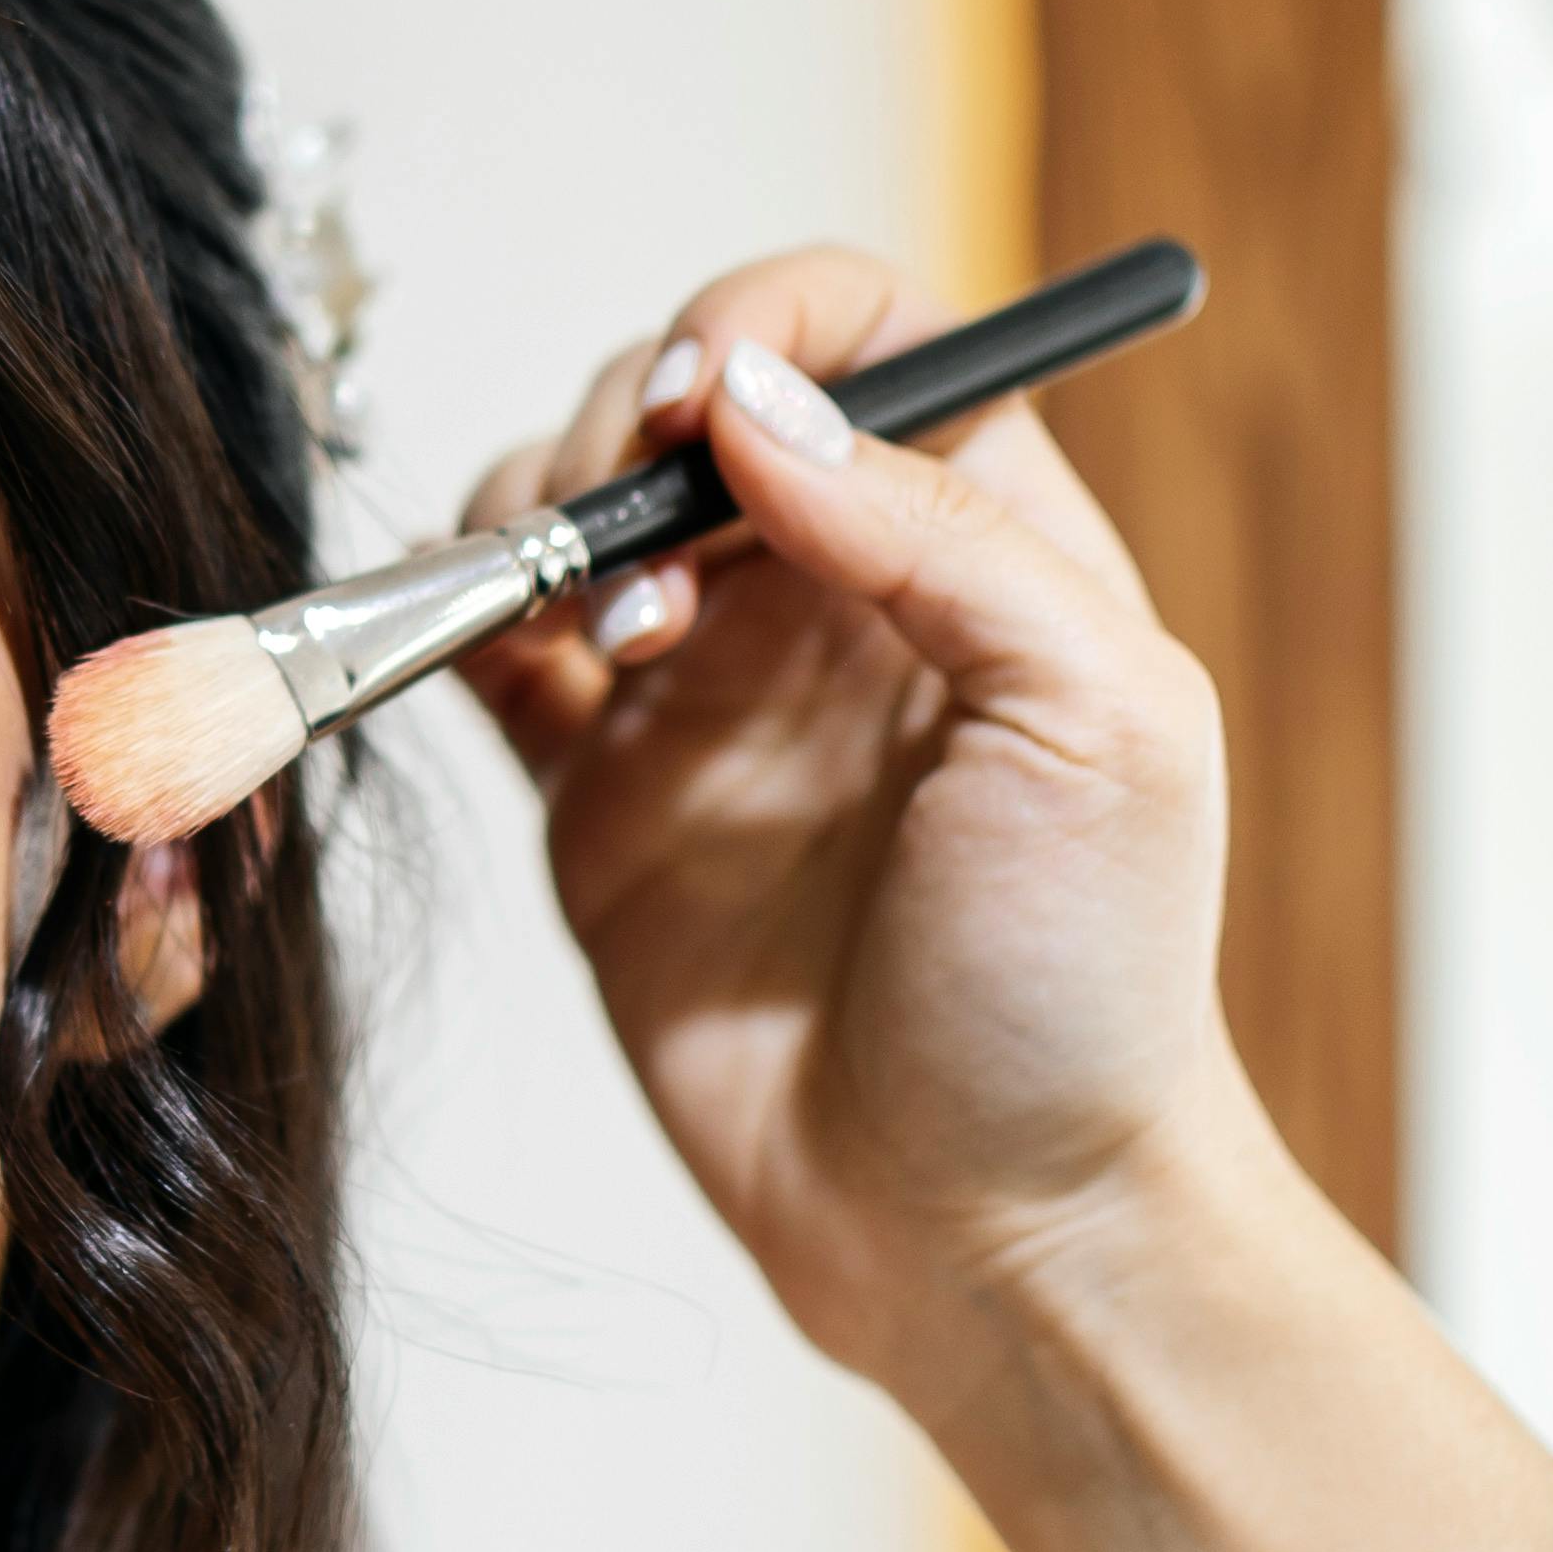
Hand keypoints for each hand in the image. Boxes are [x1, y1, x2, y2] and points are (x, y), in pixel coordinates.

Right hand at [454, 244, 1258, 1417]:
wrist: (988, 1228)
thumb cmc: (1084, 996)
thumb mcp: (1095, 725)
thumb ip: (941, 534)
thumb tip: (754, 402)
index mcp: (981, 543)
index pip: (860, 334)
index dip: (764, 323)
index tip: (699, 407)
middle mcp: (834, 597)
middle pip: (681, 401)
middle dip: (619, 431)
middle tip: (624, 551)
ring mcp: (706, 699)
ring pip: (568, 510)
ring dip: (536, 521)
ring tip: (586, 636)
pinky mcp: (604, 805)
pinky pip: (497, 659)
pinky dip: (457, 625)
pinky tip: (497, 659)